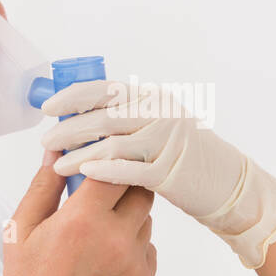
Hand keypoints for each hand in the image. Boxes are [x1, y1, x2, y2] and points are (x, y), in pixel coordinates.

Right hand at [0, 149, 156, 275]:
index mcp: (82, 219)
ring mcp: (133, 262)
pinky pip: (149, 249)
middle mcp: (115, 238)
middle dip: (124, 185)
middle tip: (105, 193)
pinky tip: (106, 259)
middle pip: (140, 189)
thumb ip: (44, 185)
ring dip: (129, 217)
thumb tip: (57, 150)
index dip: (110, 160)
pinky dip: (134, 247)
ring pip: (146, 220)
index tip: (104, 159)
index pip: (115, 167)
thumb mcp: (21, 228)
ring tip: (99, 233)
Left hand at [38, 80, 275, 269]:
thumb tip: (82, 122)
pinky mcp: (169, 171)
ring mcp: (166, 142)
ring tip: (57, 165)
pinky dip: (104, 170)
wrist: (229, 185)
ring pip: (112, 143)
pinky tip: (84, 174)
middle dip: (69, 129)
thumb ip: (129, 121)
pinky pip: (129, 169)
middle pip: (103, 116)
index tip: (48, 109)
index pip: (105, 91)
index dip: (73, 97)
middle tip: (46, 142)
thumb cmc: (187, 159)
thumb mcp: (161, 127)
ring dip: (79, 154)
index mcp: (153, 99)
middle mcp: (159, 114)